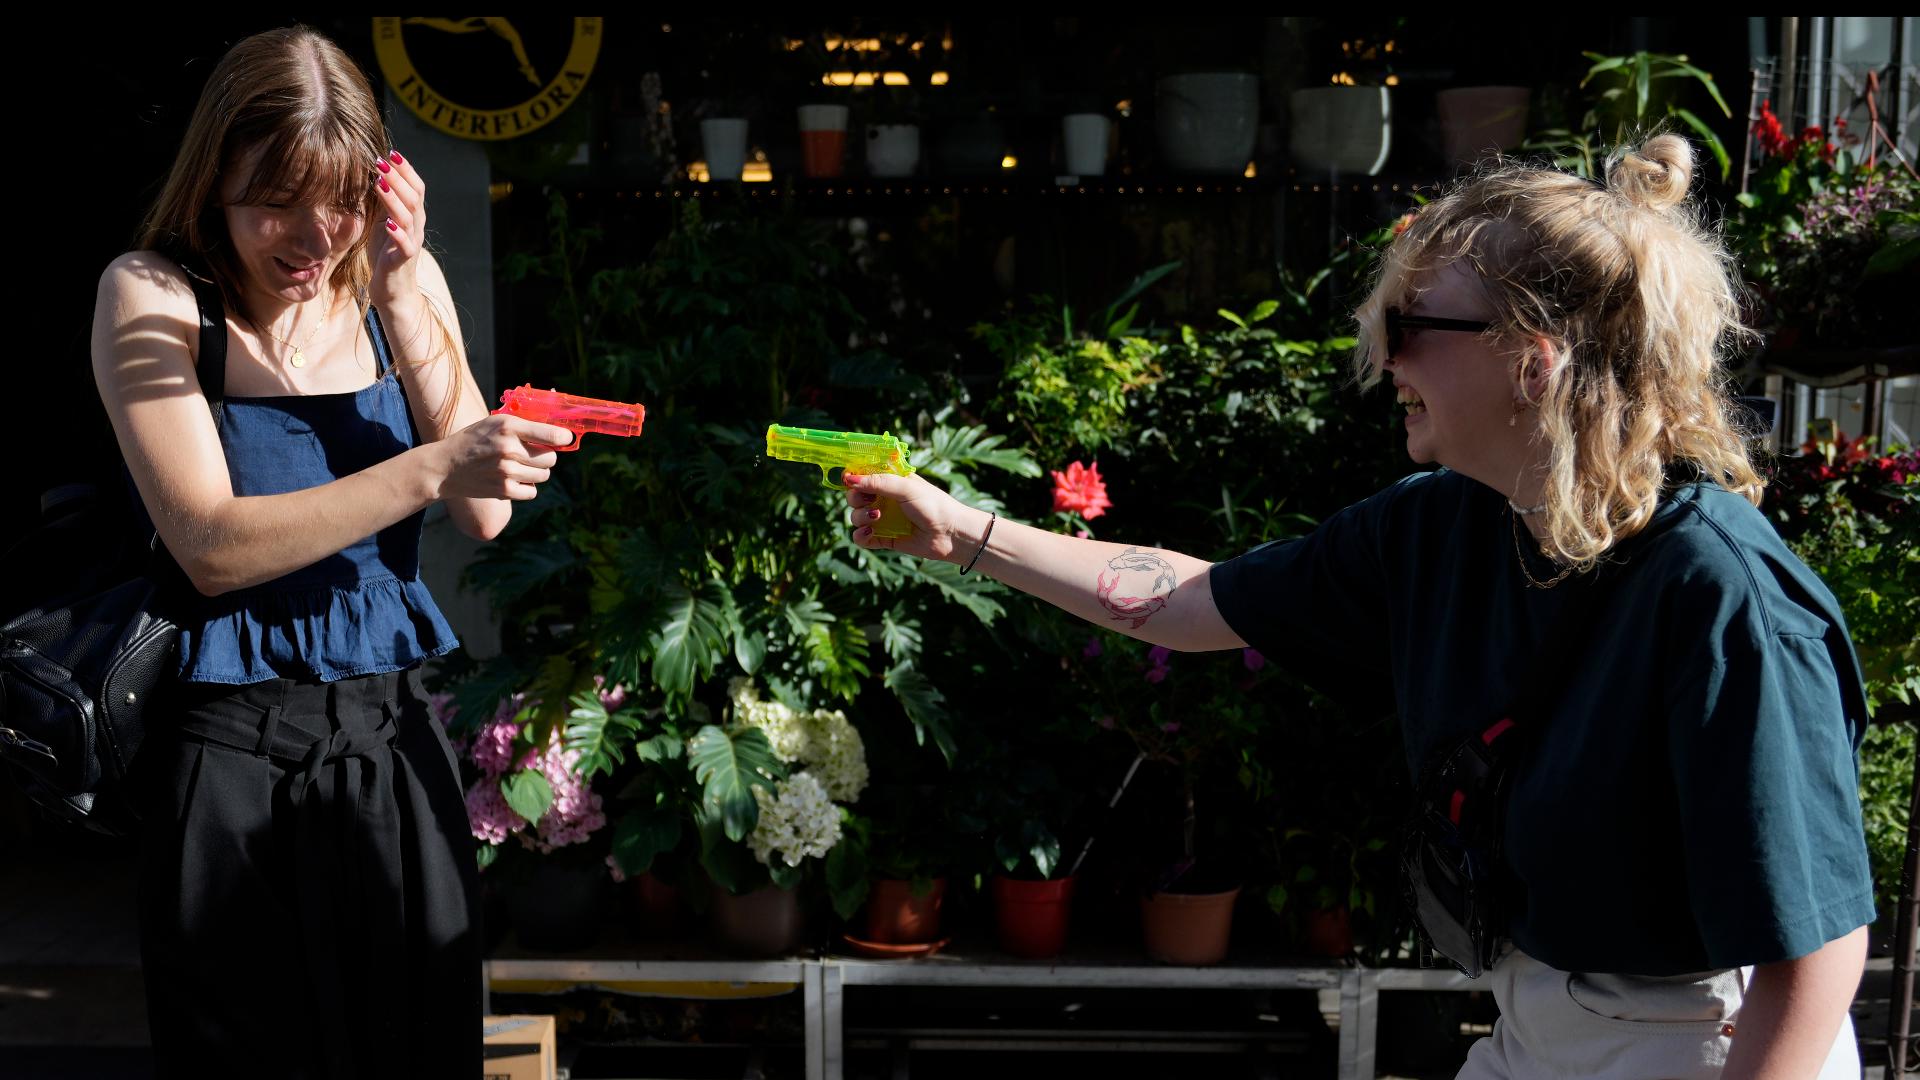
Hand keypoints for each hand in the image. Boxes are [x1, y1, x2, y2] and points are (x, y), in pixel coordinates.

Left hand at [369, 149, 425, 310]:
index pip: (416, 187)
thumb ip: (383, 201)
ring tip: (379, 183)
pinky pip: (404, 244)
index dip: (406, 169)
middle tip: (381, 161)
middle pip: (413, 197)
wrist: (392, 288)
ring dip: (394, 198)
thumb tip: (372, 172)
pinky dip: (397, 233)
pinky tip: (387, 222)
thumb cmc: (385, 252)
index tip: (390, 152)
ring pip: (409, 216)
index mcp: (413, 215)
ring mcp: (412, 242)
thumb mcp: (383, 220)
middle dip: (398, 177)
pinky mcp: (404, 259)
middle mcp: (417, 226)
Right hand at [438, 414, 573, 500]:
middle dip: (547, 456)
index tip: (565, 438)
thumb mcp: (495, 422)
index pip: (552, 434)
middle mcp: (509, 448)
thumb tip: (558, 430)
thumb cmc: (473, 440)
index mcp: (508, 426)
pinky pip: (532, 492)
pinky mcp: (503, 490)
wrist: (444, 466)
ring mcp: (506, 471)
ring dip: (538, 472)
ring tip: (521, 466)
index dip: (564, 437)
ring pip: (544, 475)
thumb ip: (523, 425)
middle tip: (536, 454)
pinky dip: (527, 488)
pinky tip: (514, 480)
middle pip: (551, 458)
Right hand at [844, 472, 986, 562]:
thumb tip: (848, 479)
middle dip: (855, 498)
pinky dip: (860, 536)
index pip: (863, 475)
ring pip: (855, 516)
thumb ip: (878, 482)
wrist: (951, 534)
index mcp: (890, 481)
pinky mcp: (884, 538)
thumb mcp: (906, 487)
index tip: (847, 479)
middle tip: (869, 500)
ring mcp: (883, 519)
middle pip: (854, 496)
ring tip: (876, 516)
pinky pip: (861, 538)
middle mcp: (884, 499)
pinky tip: (870, 532)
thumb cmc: (933, 505)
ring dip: (860, 516)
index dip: (852, 476)